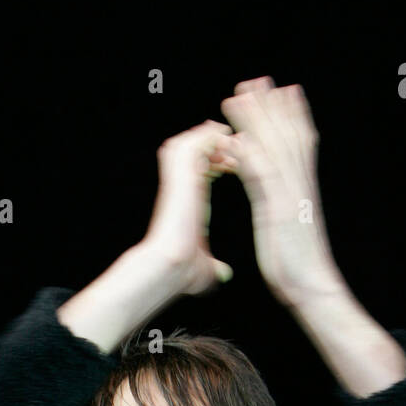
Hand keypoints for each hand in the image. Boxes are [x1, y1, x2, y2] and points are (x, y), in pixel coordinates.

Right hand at [141, 120, 234, 295]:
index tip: (234, 164)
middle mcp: (180, 189)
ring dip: (207, 136)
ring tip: (226, 131)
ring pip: (189, 143)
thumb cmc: (184, 271)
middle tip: (232, 140)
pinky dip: (205, 136)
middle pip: (191, 152)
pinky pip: (191, 144)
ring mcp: (177, 181)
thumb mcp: (206, 268)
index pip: (198, 174)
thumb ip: (215, 267)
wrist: (172, 267)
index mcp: (188, 204)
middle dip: (210, 143)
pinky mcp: (179, 176)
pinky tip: (222, 133)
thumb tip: (224, 274)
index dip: (215, 164)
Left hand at [216, 76, 340, 306]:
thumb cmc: (301, 265)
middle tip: (258, 80)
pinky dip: (250, 155)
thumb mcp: (294, 229)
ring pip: (273, 148)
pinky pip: (262, 176)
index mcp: (302, 189)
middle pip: (286, 135)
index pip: (299, 142)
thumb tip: (285, 203)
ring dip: (256, 119)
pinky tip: (236, 138)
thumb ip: (289, 209)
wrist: (312, 285)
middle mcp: (299, 185)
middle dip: (272, 106)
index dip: (290, 114)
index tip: (281, 91)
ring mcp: (289, 195)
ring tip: (239, 95)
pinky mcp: (278, 210)